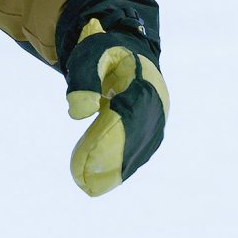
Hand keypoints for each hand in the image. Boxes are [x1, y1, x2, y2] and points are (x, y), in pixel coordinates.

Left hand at [56, 0, 167, 196]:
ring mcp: (157, 118)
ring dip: (114, 171)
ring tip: (87, 186)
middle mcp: (154, 102)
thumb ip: (83, 79)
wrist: (130, 51)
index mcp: (140, 80)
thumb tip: (80, 112)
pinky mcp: (153, 130)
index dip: (106, 140)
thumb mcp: (90, 53)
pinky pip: (139, 152)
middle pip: (132, 137)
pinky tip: (100, 183)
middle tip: (81, 180)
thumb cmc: (106, 53)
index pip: (124, 116)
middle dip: (108, 161)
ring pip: (137, 149)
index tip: (84, 158)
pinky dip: (122, 169)